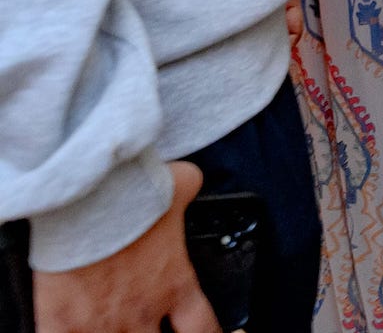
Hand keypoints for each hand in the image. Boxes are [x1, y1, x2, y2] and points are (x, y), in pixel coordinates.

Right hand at [33, 160, 217, 332]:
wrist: (82, 203)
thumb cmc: (129, 193)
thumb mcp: (176, 185)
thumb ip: (187, 190)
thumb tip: (190, 181)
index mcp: (176, 285)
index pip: (204, 329)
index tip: (201, 332)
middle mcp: (143, 312)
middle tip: (149, 324)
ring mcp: (103, 323)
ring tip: (113, 324)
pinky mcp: (62, 324)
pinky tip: (72, 329)